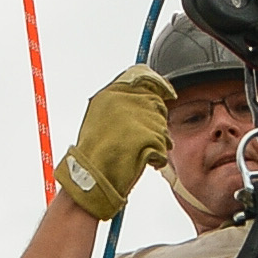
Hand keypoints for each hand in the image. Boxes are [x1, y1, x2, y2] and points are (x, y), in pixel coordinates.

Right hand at [57, 67, 171, 218]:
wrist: (89, 179)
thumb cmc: (94, 155)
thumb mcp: (101, 120)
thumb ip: (122, 105)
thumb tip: (147, 98)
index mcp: (109, 94)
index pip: (143, 77)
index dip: (159, 85)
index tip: (169, 92)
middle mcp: (122, 101)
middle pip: (157, 104)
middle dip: (155, 123)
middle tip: (140, 141)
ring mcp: (135, 117)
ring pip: (162, 127)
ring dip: (156, 143)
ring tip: (135, 154)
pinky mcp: (146, 135)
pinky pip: (163, 146)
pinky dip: (156, 158)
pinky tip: (141, 162)